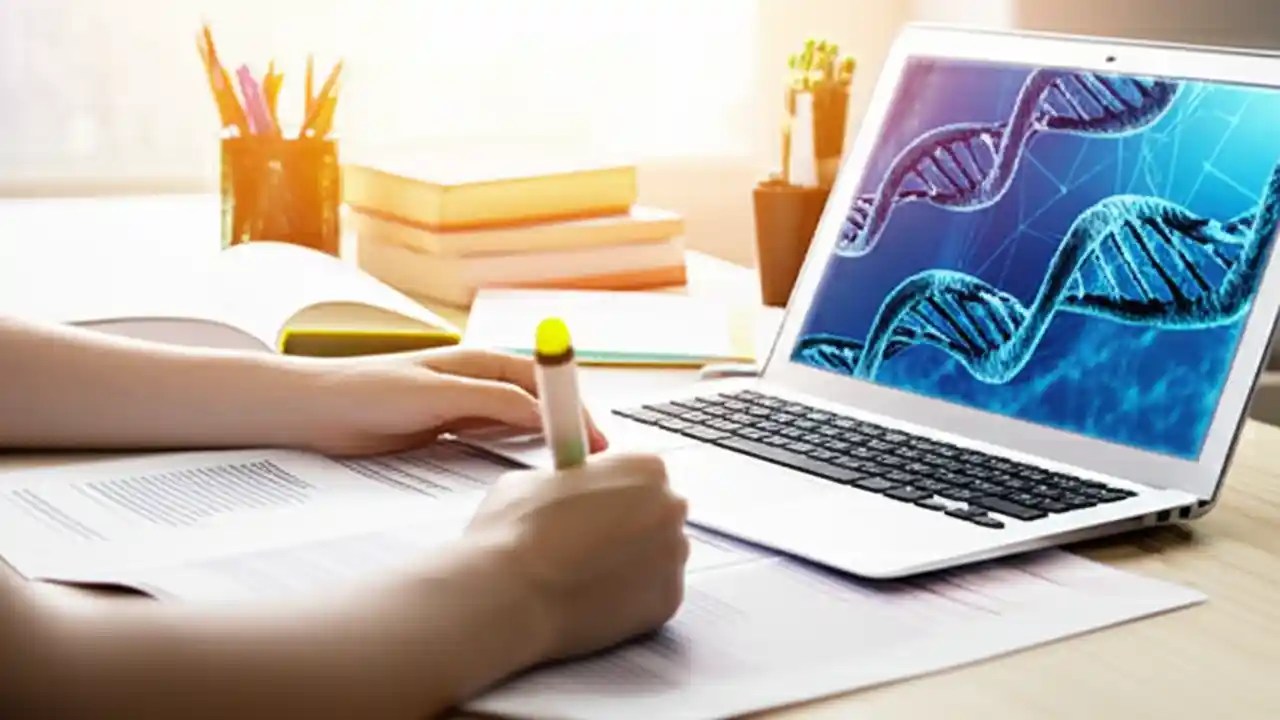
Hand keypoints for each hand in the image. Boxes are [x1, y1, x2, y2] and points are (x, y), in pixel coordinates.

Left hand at [299, 348, 607, 455]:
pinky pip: (490, 445)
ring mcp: (462, 409)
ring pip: (516, 428)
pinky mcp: (445, 434)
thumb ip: (492, 402)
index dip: (573, 410)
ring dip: (539, 447)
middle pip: (536, 405)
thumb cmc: (366, 391)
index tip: (595, 441)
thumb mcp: (437, 395)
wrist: (312, 410)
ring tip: (561, 479)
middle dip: (563, 431)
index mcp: (480, 362)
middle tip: (586, 468)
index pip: (544, 384)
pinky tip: (518, 480)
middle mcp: (476, 383)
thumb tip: (543, 414)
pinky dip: (510, 458)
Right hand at [466, 452, 689, 660]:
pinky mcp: (668, 603)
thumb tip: (567, 492)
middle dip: (629, 526)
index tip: (592, 504)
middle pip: (658, 514)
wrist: (511, 593)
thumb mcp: (533, 480)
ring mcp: (673, 558)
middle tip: (587, 543)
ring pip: (659, 557)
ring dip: (632, 562)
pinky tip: (594, 599)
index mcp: (645, 467)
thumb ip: (568, 481)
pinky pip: (653, 595)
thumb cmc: (514, 531)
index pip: (641, 474)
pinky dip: (631, 599)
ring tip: (585, 575)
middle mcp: (670, 508)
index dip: (613, 490)